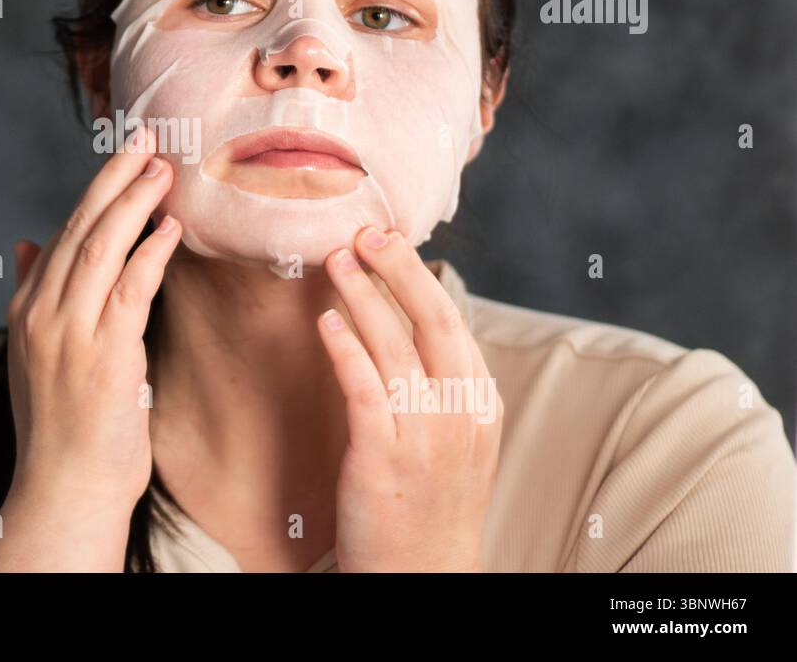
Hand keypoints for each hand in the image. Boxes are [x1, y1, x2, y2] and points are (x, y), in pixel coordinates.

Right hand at [5, 126, 180, 516]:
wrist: (66, 488)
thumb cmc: (65, 425)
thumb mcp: (39, 353)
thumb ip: (37, 294)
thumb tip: (26, 243)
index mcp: (27, 309)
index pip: (63, 234)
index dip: (97, 191)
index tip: (126, 157)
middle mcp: (42, 313)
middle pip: (80, 228)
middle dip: (115, 178)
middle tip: (148, 138)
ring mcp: (70, 333)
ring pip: (101, 248)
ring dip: (134, 202)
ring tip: (163, 169)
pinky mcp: (104, 355)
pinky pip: (130, 289)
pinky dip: (150, 254)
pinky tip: (171, 229)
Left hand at [317, 226, 502, 571]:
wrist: (424, 576)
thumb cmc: (431, 504)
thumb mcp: (457, 440)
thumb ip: (444, 387)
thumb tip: (414, 326)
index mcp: (481, 405)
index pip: (452, 323)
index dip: (419, 276)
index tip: (391, 240)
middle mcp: (462, 414)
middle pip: (432, 320)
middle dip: (398, 268)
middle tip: (365, 231)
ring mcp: (426, 435)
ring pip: (394, 345)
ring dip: (362, 294)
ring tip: (335, 259)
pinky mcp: (384, 456)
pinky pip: (365, 387)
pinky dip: (345, 346)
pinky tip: (324, 320)